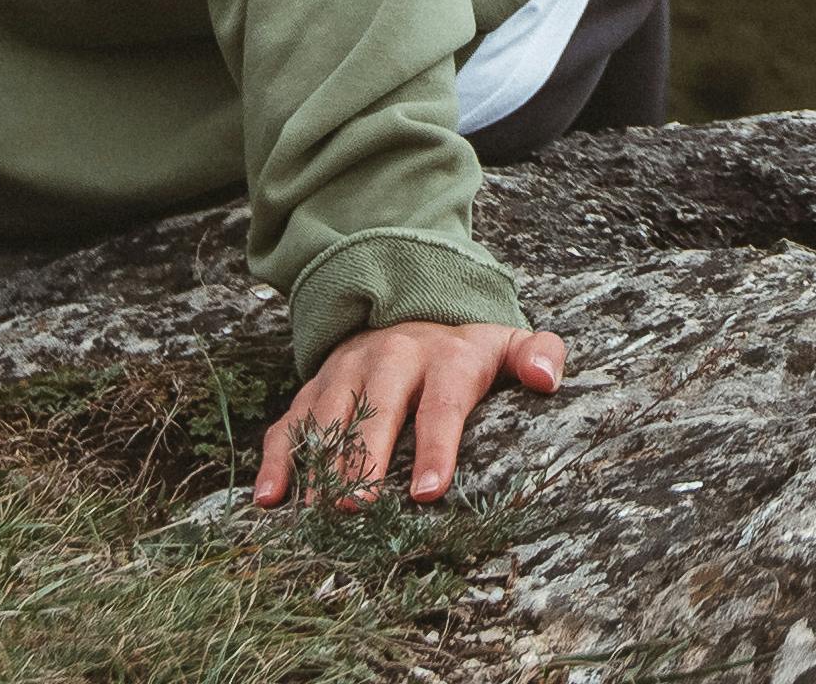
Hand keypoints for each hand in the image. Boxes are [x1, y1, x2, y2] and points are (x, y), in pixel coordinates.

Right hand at [253, 318, 567, 506]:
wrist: (408, 303)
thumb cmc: (465, 346)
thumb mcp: (506, 342)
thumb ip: (538, 354)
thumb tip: (546, 379)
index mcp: (444, 356)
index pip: (441, 403)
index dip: (435, 448)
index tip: (429, 493)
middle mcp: (389, 361)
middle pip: (374, 411)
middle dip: (364, 460)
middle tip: (357, 509)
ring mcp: (346, 373)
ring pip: (326, 418)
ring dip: (318, 465)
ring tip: (315, 512)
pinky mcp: (314, 387)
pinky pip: (289, 422)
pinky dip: (276, 457)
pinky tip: (269, 498)